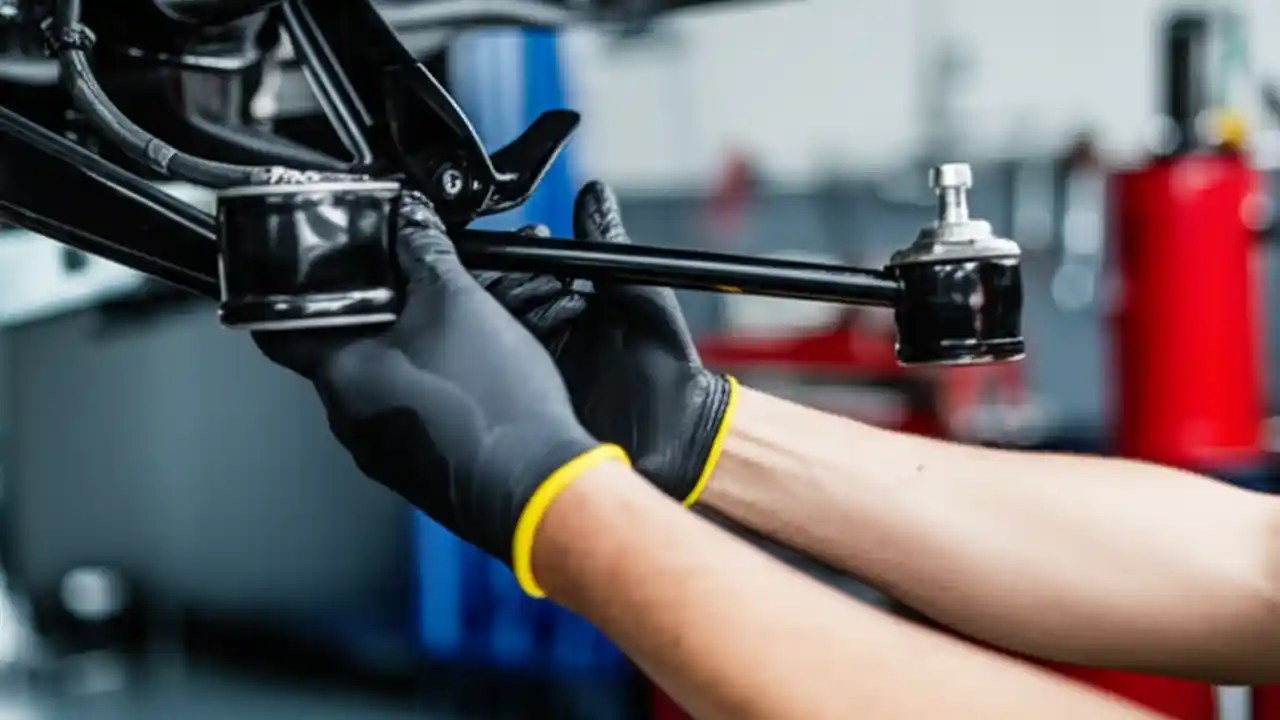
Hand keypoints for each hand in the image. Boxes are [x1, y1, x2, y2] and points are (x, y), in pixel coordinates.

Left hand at [254, 193, 626, 596]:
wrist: (536, 484)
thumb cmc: (491, 403)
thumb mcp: (460, 302)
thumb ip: (427, 253)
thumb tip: (412, 225)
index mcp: (340, 374)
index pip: (278, 325)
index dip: (286, 286)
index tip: (299, 268)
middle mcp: (349, 419)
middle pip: (344, 349)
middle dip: (378, 314)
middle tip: (413, 286)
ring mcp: (384, 450)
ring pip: (384, 382)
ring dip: (412, 352)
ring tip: (457, 328)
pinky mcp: (421, 468)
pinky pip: (413, 414)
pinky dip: (434, 388)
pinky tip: (475, 375)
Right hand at [478, 182, 737, 505]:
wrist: (677, 431)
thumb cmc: (666, 363)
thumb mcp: (638, 292)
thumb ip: (609, 242)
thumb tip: (593, 192)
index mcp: (562, 306)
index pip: (518, 271)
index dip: (519, 254)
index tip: (534, 239)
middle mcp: (539, 336)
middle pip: (494, 298)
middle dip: (510, 281)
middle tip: (539, 278)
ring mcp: (529, 369)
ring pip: (491, 331)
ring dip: (512, 313)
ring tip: (550, 310)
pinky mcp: (524, 400)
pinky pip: (496, 371)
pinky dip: (508, 352)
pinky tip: (529, 345)